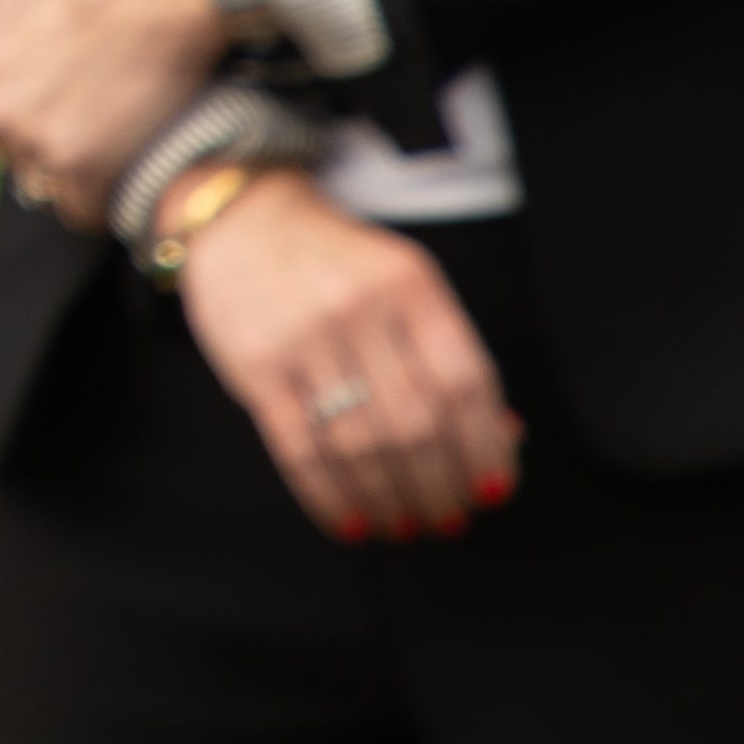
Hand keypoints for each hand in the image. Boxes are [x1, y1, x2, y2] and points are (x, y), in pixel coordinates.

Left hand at [0, 0, 230, 225]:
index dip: (25, 99)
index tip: (62, 102)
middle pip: (3, 138)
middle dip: (38, 136)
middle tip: (93, 132)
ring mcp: (25, 133)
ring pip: (37, 175)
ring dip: (69, 172)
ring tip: (118, 158)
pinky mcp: (69, 165)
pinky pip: (75, 206)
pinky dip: (99, 202)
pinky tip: (127, 184)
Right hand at [177, 177, 520, 541]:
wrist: (241, 219)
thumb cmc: (337, 263)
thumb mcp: (404, 284)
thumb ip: (447, 354)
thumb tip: (502, 437)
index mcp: (410, 284)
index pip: (465, 383)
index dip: (486, 447)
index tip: (493, 489)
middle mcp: (360, 308)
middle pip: (417, 423)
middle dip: (440, 485)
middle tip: (448, 519)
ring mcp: (304, 337)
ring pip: (362, 444)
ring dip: (390, 499)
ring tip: (404, 525)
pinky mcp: (255, 366)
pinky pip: (300, 448)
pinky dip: (330, 495)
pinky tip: (351, 521)